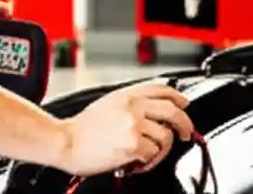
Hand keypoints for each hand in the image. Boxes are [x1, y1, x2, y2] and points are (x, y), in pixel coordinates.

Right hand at [56, 82, 193, 176]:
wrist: (66, 142)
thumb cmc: (82, 128)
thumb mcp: (109, 103)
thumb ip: (131, 103)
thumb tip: (152, 109)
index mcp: (127, 95)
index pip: (163, 89)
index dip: (179, 97)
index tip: (184, 105)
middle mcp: (133, 107)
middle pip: (173, 111)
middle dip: (185, 125)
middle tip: (185, 134)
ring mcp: (134, 125)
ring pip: (166, 136)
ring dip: (162, 150)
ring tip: (149, 155)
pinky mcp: (133, 145)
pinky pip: (154, 153)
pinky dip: (149, 161)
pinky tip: (138, 162)